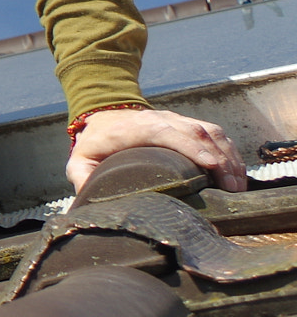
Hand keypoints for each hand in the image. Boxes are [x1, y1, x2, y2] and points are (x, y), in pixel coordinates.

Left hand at [66, 107, 246, 193]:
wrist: (103, 116)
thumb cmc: (94, 145)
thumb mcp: (79, 160)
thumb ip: (81, 177)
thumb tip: (87, 199)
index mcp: (135, 128)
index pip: (167, 133)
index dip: (191, 148)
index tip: (211, 166)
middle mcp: (160, 120)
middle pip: (196, 133)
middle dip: (218, 159)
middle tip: (231, 188)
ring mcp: (177, 120)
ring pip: (211, 132)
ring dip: (229, 157)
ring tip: (237, 186)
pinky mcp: (188, 125)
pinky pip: (216, 134)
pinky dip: (230, 152)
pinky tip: (237, 174)